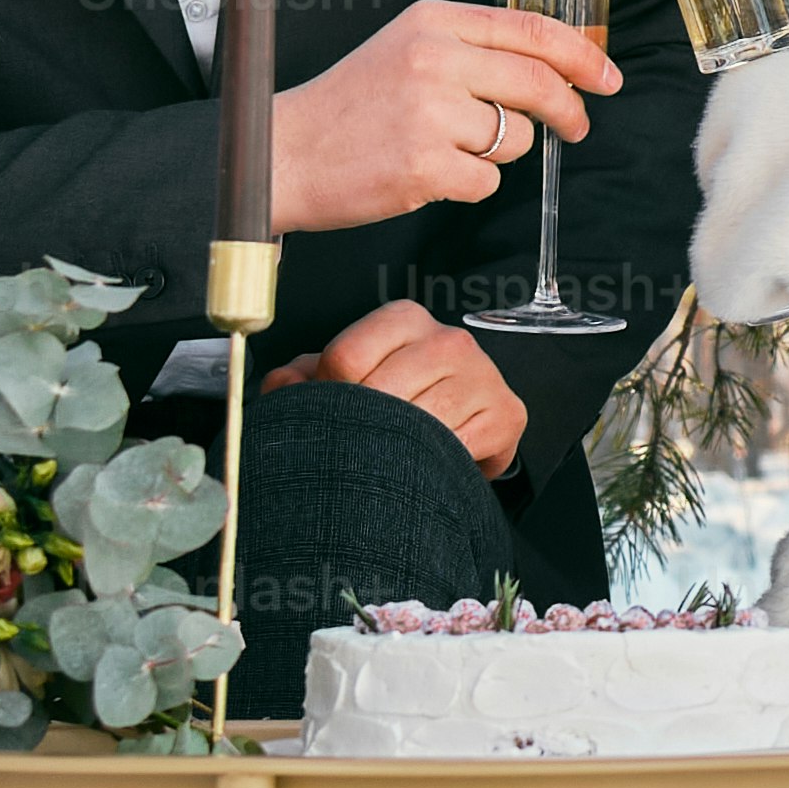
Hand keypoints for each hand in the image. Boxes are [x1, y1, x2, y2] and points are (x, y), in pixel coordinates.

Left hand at [268, 300, 529, 476]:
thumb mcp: (348, 379)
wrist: (468, 422)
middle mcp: (447, 339)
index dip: (325, 398)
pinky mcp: (506, 413)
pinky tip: (428, 465)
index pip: (345, 358)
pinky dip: (433, 468)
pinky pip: (454, 450)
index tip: (330, 416)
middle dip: (358, 431)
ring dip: (395, 454)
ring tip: (390, 459)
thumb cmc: (401, 397)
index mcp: (403, 319)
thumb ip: (303, 379)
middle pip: (379, 396)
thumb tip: (282, 388)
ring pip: (416, 427)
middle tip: (355, 448)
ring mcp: (481, 374)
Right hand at [275, 0, 616, 226]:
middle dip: (569, 110)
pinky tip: (430, 174)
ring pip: (516, 137)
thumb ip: (474, 49)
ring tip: (449, 148)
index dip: (582, 55)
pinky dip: (470, 185)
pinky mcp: (424, 166)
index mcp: (434, 21)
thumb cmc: (352, 105)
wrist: (286, 151)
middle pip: (538, 82)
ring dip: (500, 152)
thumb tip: (554, 66)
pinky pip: (487, 180)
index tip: (607, 77)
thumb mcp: (408, 48)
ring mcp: (429, 113)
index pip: (533, 30)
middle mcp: (434, 59)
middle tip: (575, 127)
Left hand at [690, 48, 788, 376]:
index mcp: (782, 74)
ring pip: (714, 247)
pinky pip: (728, 289)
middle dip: (761, 228)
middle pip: (716, 194)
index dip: (759, 184)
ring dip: (768, 268)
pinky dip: (773, 301)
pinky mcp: (772, 234)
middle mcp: (762, 109)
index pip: (723, 139)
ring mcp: (763, 169)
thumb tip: (771, 152)